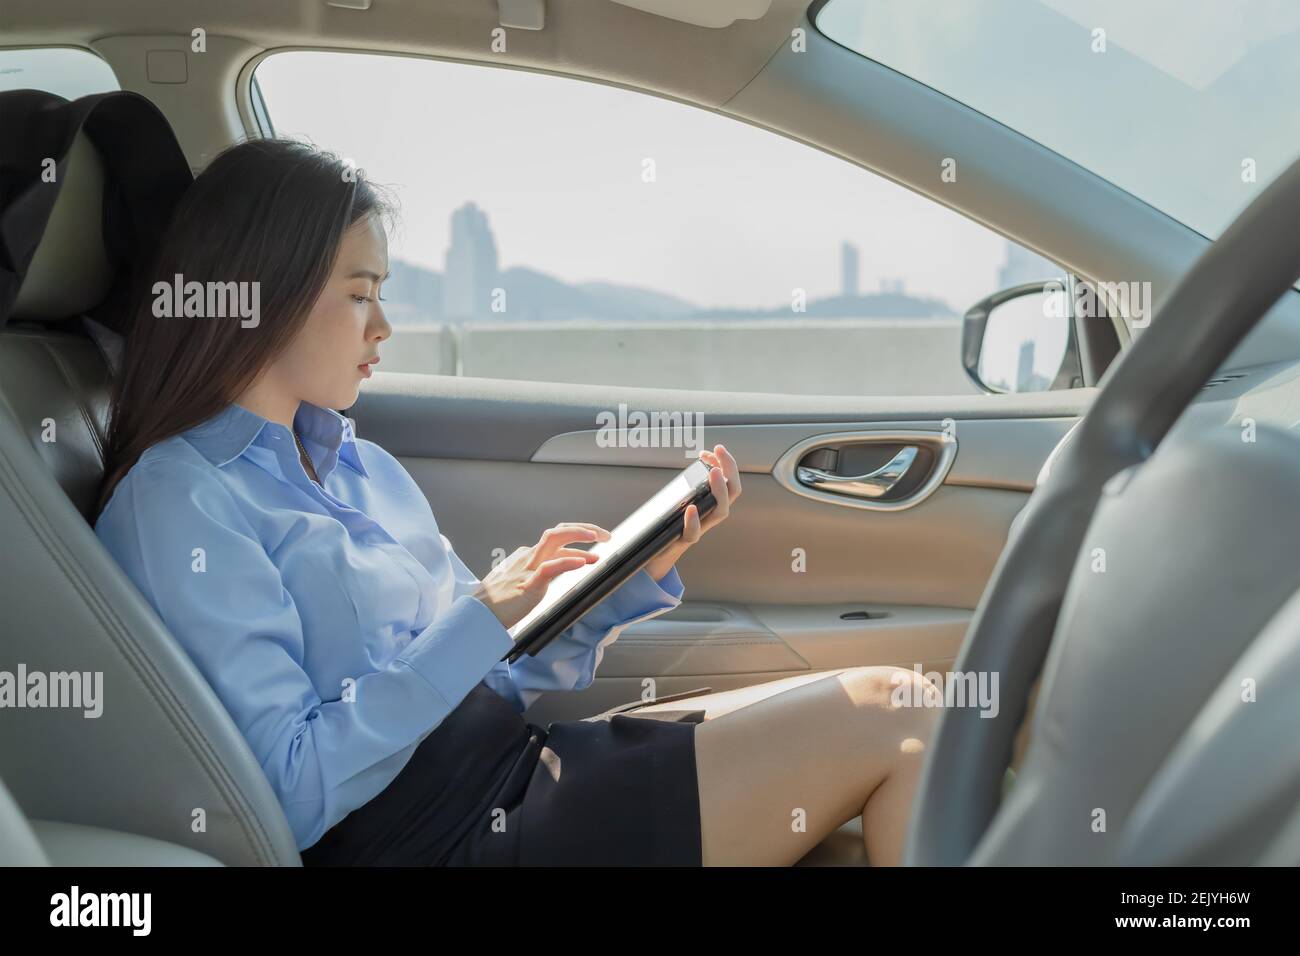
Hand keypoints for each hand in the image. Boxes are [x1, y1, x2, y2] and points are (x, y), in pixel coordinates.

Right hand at [473, 522, 611, 631]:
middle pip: (557, 532)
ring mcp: (527, 569)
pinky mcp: (528, 585)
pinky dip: (568, 561)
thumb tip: (554, 571)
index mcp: (527, 557)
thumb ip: (537, 574)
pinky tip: (583, 562)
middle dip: (584, 529)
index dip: (579, 542)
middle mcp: (528, 557)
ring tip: (599, 540)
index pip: (557, 541)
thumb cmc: (497, 603)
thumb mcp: (520, 582)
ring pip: (554, 540)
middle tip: (606, 535)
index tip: (595, 548)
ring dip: (579, 536)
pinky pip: (550, 568)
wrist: (477, 615)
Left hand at [643, 444, 740, 581]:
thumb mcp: (683, 499)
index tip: (716, 448)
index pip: (730, 482)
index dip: (728, 464)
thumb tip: (698, 459)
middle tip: (719, 450)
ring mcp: (700, 528)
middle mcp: (711, 515)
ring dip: (719, 491)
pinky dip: (693, 520)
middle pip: (732, 493)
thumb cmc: (672, 522)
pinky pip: (693, 533)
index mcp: (713, 504)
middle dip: (730, 469)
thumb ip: (691, 484)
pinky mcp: (684, 540)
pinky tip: (691, 508)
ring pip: (720, 512)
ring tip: (713, 471)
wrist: (658, 553)